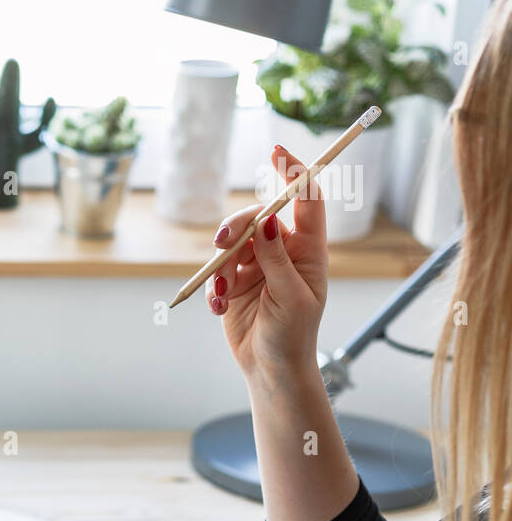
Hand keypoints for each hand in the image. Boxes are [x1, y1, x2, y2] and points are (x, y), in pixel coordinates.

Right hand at [209, 146, 327, 381]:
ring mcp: (256, 265)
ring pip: (231, 242)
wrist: (270, 369)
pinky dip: (213, 287)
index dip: (294, 173)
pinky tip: (218, 307)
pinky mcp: (233, 281)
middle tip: (222, 241)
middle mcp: (282, 251)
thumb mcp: (291, 298)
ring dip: (221, 266)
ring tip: (223, 293)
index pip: (305, 201)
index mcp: (308, 251)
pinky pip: (216, 270)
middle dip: (237, 226)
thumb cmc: (292, 336)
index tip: (278, 151)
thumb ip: (278, 259)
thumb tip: (270, 220)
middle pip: (257, 217)